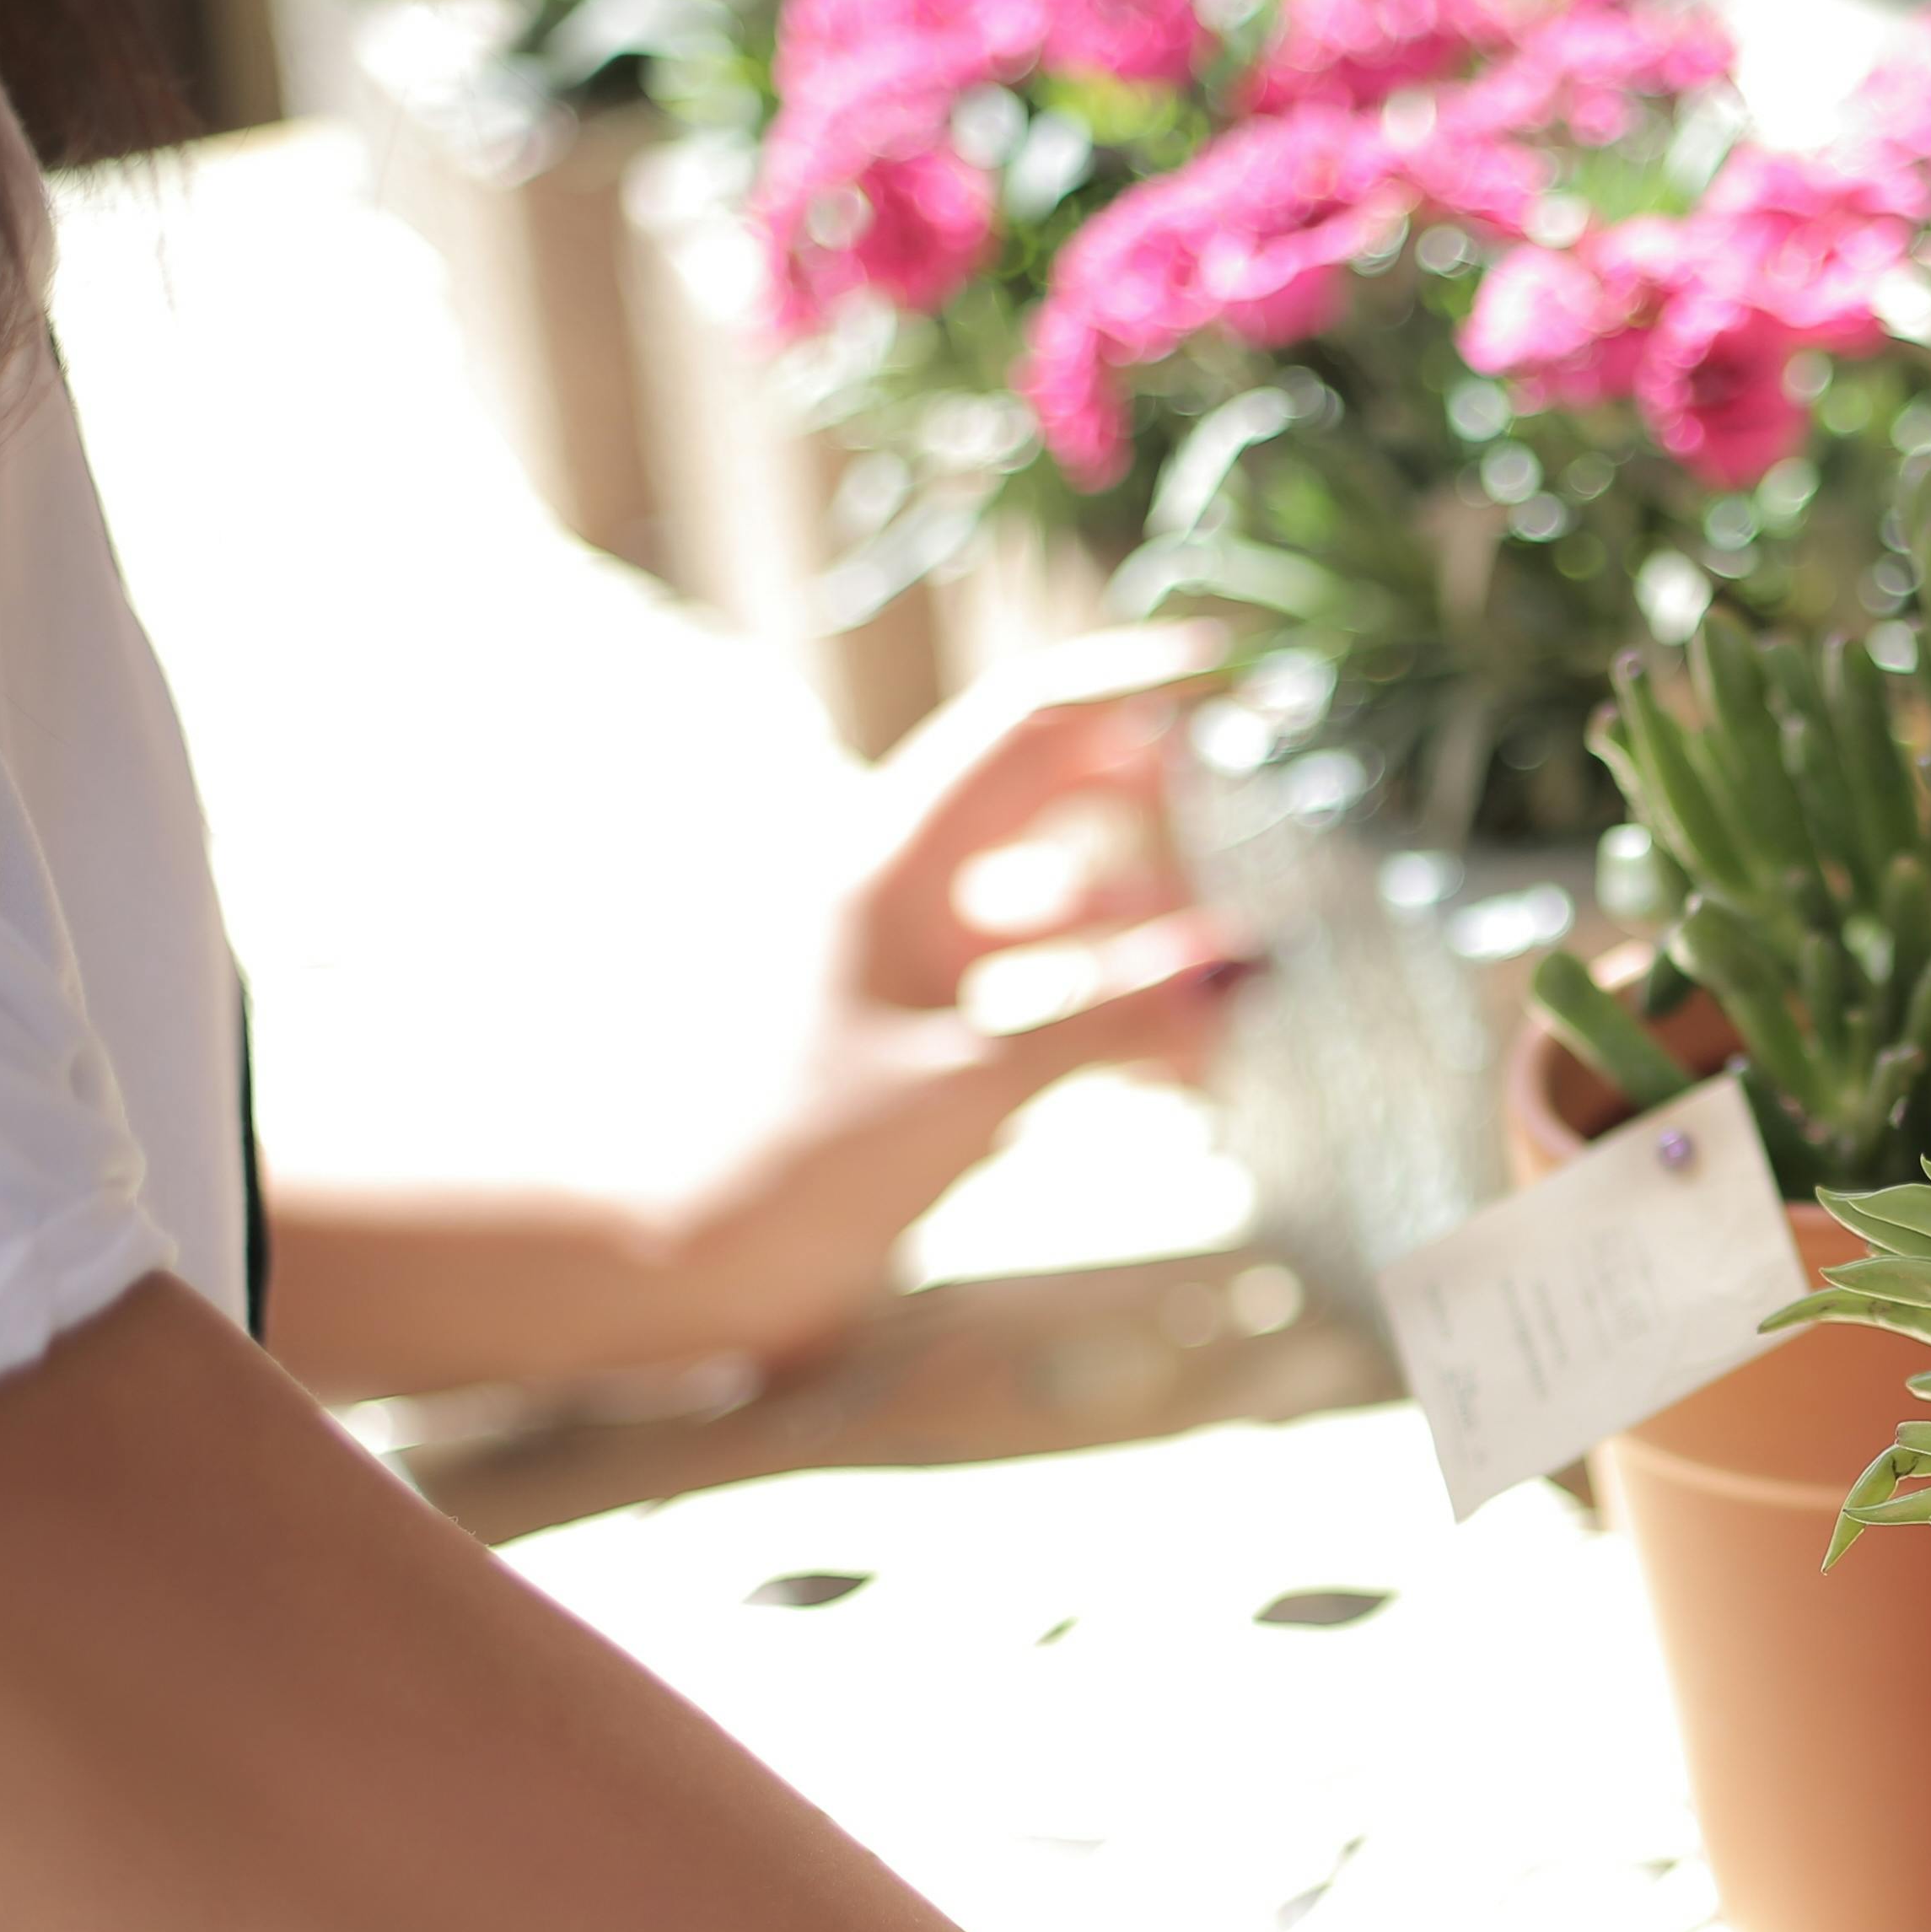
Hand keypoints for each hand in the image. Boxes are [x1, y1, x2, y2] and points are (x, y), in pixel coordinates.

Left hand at [688, 631, 1252, 1365]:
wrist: (680, 1255)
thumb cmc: (800, 1156)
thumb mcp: (970, 1083)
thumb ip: (1109, 1021)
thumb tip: (1239, 967)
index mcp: (898, 863)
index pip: (1031, 726)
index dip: (1131, 687)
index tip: (1230, 676)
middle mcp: (909, 894)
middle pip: (1054, 805)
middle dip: (1158, 823)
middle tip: (1250, 861)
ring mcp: (919, 967)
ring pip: (1059, 913)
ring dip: (1145, 946)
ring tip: (1222, 1016)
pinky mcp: (930, 1043)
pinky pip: (1044, 998)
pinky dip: (1112, 1019)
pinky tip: (1175, 1070)